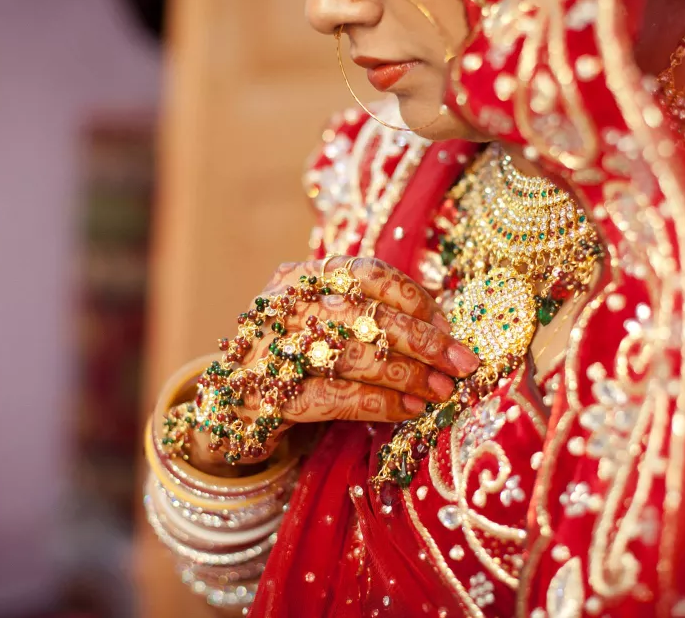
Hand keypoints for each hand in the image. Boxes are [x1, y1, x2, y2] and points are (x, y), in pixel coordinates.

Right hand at [187, 255, 478, 466]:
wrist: (223, 410)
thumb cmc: (289, 362)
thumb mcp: (319, 324)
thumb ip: (367, 315)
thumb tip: (443, 327)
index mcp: (300, 278)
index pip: (368, 274)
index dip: (414, 298)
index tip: (447, 326)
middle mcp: (282, 307)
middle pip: (367, 315)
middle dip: (423, 341)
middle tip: (461, 363)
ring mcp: (270, 352)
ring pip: (354, 355)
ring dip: (407, 376)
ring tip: (441, 392)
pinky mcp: (266, 397)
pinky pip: (335, 398)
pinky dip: (379, 404)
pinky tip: (408, 410)